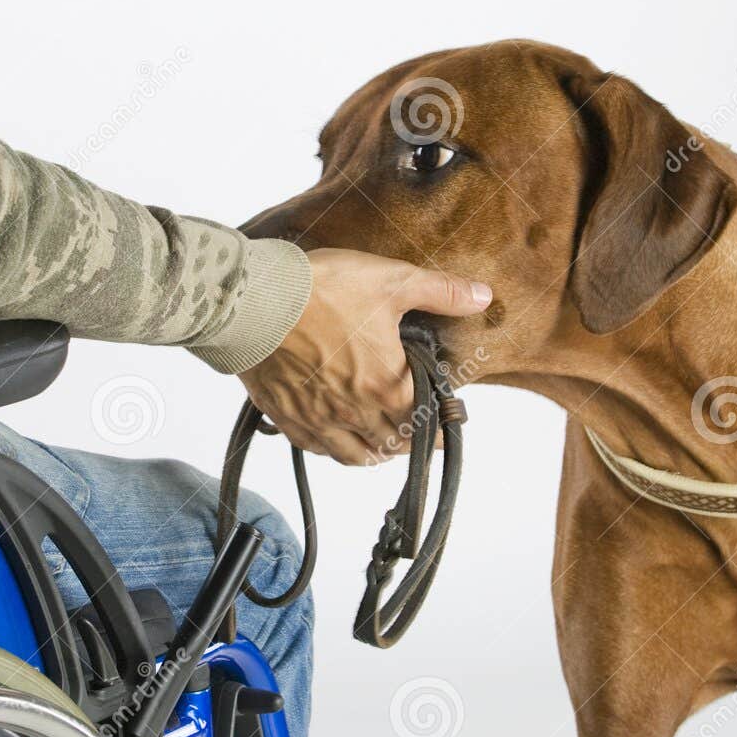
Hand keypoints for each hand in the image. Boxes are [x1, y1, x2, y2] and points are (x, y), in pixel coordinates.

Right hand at [238, 249, 491, 463]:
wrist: (252, 301)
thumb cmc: (321, 290)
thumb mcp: (391, 281)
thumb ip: (442, 292)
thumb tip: (484, 296)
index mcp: (386, 388)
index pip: (425, 419)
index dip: (439, 418)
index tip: (445, 415)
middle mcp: (354, 413)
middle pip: (392, 443)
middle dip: (409, 438)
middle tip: (417, 428)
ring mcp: (317, 419)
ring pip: (355, 455)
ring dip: (375, 452)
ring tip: (382, 443)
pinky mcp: (285, 416)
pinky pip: (315, 448)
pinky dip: (332, 448)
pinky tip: (334, 437)